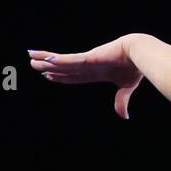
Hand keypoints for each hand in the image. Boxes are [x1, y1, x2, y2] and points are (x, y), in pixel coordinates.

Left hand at [28, 37, 143, 119]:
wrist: (139, 54)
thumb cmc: (135, 68)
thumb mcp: (126, 88)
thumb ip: (121, 101)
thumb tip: (124, 117)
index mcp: (97, 72)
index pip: (75, 75)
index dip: (61, 76)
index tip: (49, 76)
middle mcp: (88, 65)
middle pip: (64, 68)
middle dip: (49, 67)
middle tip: (34, 65)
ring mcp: (87, 60)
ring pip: (62, 62)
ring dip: (46, 60)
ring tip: (31, 58)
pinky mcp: (88, 58)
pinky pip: (69, 60)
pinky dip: (56, 60)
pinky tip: (44, 59)